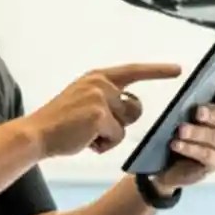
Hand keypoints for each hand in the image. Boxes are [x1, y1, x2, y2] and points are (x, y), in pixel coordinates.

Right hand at [24, 63, 181, 157]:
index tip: (178, 69)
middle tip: (95, 129)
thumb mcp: (85, 101)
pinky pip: (117, 137)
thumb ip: (108, 99)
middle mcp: (100, 83)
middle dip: (122, 123)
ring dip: (110, 136)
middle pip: (134, 108)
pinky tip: (84, 142)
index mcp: (97, 77)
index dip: (157, 70)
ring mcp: (100, 97)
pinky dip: (103, 145)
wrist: (36, 134)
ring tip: (86, 135)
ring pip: (126, 125)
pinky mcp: (99, 115)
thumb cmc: (61, 124)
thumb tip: (134, 106)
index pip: (134, 71)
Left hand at [152, 86, 214, 193]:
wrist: (169, 164)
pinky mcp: (214, 163)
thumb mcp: (181, 115)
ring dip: (197, 132)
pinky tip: (176, 145)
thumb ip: (188, 103)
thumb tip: (184, 91)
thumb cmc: (179, 133)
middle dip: (212, 114)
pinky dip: (191, 148)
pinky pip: (207, 155)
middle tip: (198, 112)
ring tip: (181, 131)